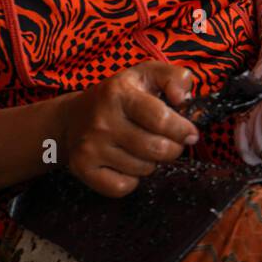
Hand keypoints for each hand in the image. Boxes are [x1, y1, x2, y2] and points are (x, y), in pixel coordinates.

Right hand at [55, 62, 198, 196]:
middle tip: (169, 142)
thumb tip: (183, 98)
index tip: (190, 134)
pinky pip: (123, 187)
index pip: (160, 119)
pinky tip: (126, 163)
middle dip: (172, 148)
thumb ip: (175, 77)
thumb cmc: (119, 96)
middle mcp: (102, 120)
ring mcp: (90, 146)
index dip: (182, 130)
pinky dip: (132, 180)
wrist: (72, 117)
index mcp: (120, 93)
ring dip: (151, 162)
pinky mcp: (82, 168)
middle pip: (156, 148)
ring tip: (142, 147)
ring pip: (143, 169)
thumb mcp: (147, 74)